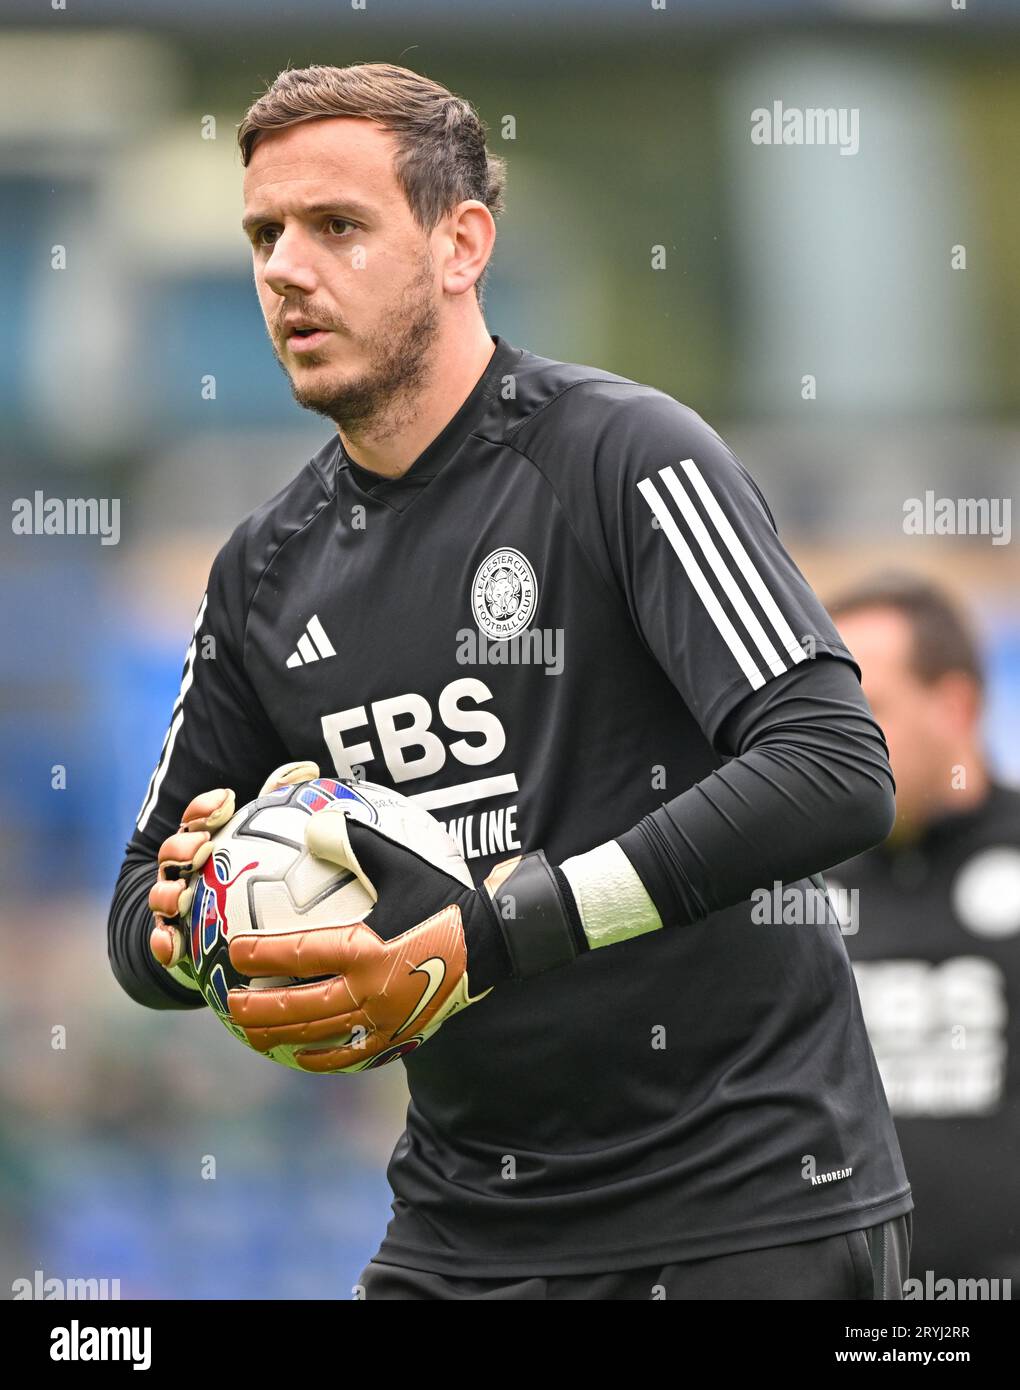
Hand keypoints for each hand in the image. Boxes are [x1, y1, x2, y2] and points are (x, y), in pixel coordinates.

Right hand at [147, 760, 318, 986]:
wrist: (237, 925)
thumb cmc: (258, 871)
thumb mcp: (270, 834)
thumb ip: (283, 800)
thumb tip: (307, 769)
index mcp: (204, 840)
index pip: (196, 818)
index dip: (204, 808)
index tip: (227, 801)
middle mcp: (185, 870)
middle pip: (172, 853)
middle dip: (181, 847)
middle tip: (203, 846)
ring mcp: (177, 904)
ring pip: (162, 895)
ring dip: (167, 893)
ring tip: (183, 894)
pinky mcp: (175, 939)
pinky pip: (163, 942)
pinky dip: (163, 942)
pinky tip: (172, 945)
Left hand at [226, 805, 585, 1071]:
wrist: (494, 941)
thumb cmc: (445, 896)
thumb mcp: (402, 862)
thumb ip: (355, 842)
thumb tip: (312, 823)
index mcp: (367, 949)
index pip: (301, 956)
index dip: (263, 955)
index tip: (234, 951)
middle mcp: (372, 990)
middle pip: (302, 1006)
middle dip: (260, 1006)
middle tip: (229, 1000)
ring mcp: (386, 1019)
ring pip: (322, 1033)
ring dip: (281, 1034)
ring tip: (249, 1032)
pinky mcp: (401, 1036)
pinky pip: (354, 1053)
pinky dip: (323, 1056)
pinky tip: (300, 1054)